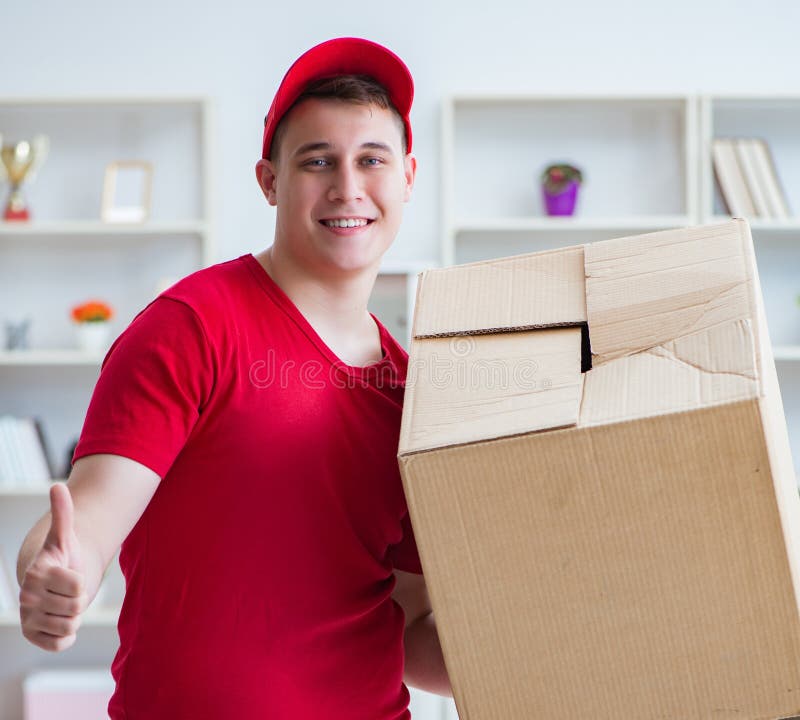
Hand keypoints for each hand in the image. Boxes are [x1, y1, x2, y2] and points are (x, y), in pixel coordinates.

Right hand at [19, 482, 88, 651]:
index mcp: (37, 573)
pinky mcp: (32, 636)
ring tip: (65, 602)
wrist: (52, 582)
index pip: (78, 585)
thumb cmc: (63, 558)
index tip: (70, 573)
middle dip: (79, 598)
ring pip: (70, 625)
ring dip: (74, 615)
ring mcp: (28, 618)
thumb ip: (63, 513)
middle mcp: (27, 597)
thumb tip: (58, 485)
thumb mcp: (65, 536)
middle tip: (69, 590)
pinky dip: (67, 634)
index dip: (81, 580)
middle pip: (76, 606)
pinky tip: (60, 620)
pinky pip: (61, 643)